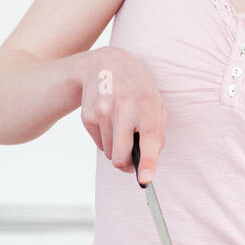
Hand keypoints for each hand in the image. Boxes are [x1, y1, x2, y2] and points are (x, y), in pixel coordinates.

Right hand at [78, 46, 165, 181]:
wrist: (106, 64)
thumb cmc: (137, 88)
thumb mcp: (155, 103)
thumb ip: (156, 133)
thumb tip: (147, 164)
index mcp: (147, 104)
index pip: (149, 138)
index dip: (148, 162)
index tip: (145, 180)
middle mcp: (124, 107)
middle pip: (120, 156)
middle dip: (126, 165)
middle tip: (131, 162)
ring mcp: (103, 111)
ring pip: (109, 153)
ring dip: (116, 148)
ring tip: (121, 128)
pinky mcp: (88, 115)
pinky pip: (98, 144)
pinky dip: (105, 139)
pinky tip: (109, 120)